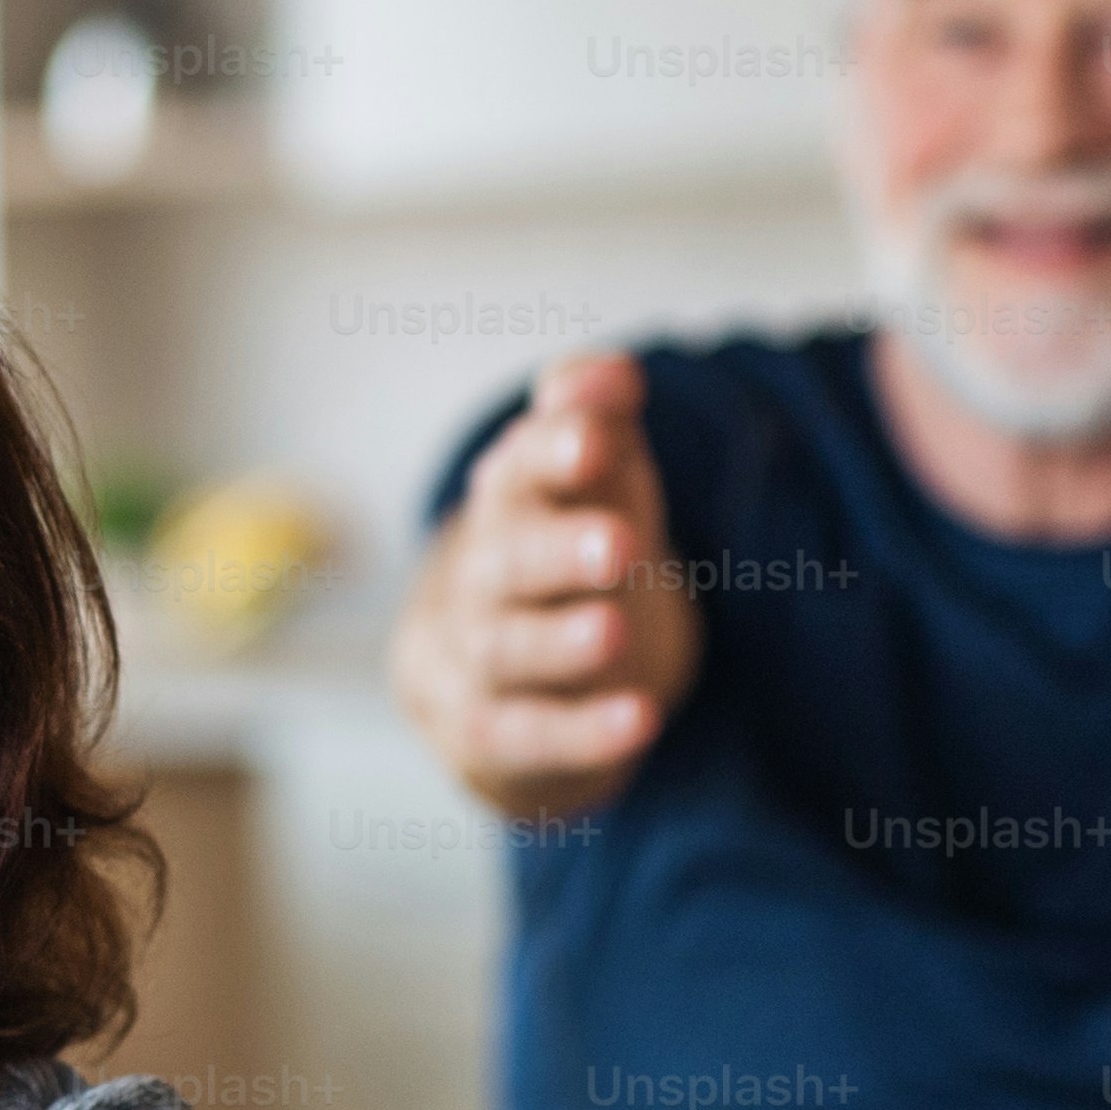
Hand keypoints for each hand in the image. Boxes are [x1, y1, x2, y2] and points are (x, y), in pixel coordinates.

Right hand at [391, 353, 700, 823]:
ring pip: (507, 651)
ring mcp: (472, 660)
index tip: (594, 440)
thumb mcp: (591, 483)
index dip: (553, 452)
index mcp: (506, 502)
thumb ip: (601, 421)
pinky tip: (638, 722)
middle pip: (505, 562)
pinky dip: (580, 732)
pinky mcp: (487, 734)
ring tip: (611, 634)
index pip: (519, 469)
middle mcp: (477, 577)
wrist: (494, 674)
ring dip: (559, 643)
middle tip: (618, 545)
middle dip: (558, 552)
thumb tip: (612, 373)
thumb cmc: (561, 556)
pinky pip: (530, 736)